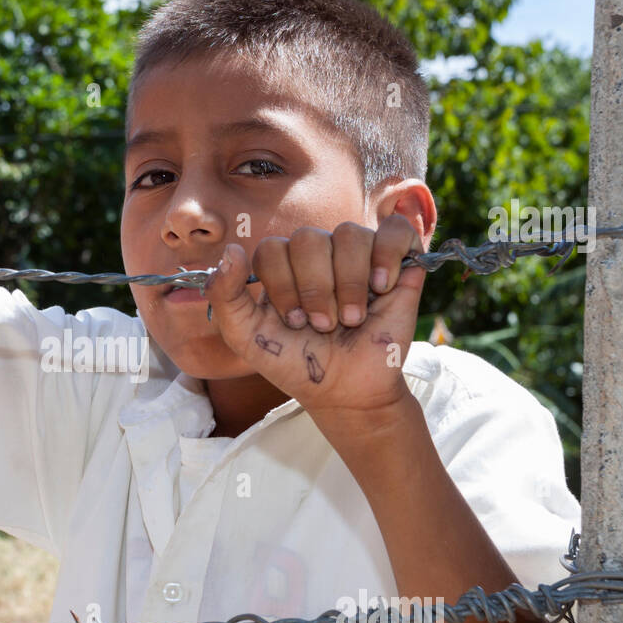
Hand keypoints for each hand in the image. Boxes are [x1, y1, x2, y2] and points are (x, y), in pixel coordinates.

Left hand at [203, 216, 426, 418]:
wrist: (345, 392)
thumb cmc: (295, 363)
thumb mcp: (245, 337)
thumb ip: (224, 295)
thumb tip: (231, 249)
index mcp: (281, 267)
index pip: (271, 248)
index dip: (280, 285)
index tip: (293, 322)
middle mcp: (319, 255)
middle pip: (308, 239)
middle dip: (313, 289)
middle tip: (322, 325)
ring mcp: (358, 256)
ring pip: (349, 234)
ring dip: (348, 283)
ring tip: (351, 319)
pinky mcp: (398, 263)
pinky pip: (395, 230)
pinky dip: (387, 255)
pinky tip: (381, 288)